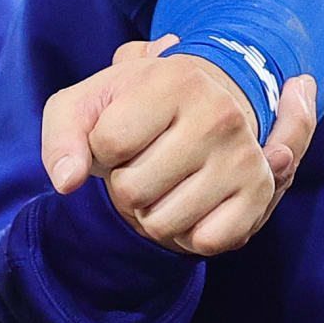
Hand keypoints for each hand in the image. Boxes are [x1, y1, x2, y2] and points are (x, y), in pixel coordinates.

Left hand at [41, 37, 318, 257]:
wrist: (207, 109)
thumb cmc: (138, 108)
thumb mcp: (90, 104)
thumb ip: (63, 135)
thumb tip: (67, 181)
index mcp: (175, 79)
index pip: (106, 143)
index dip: (101, 149)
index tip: (122, 134)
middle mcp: (219, 115)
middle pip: (131, 190)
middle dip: (124, 185)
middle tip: (146, 162)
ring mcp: (244, 157)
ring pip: (161, 223)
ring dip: (151, 214)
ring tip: (167, 182)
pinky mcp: (259, 194)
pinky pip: (204, 242)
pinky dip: (187, 235)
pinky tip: (192, 204)